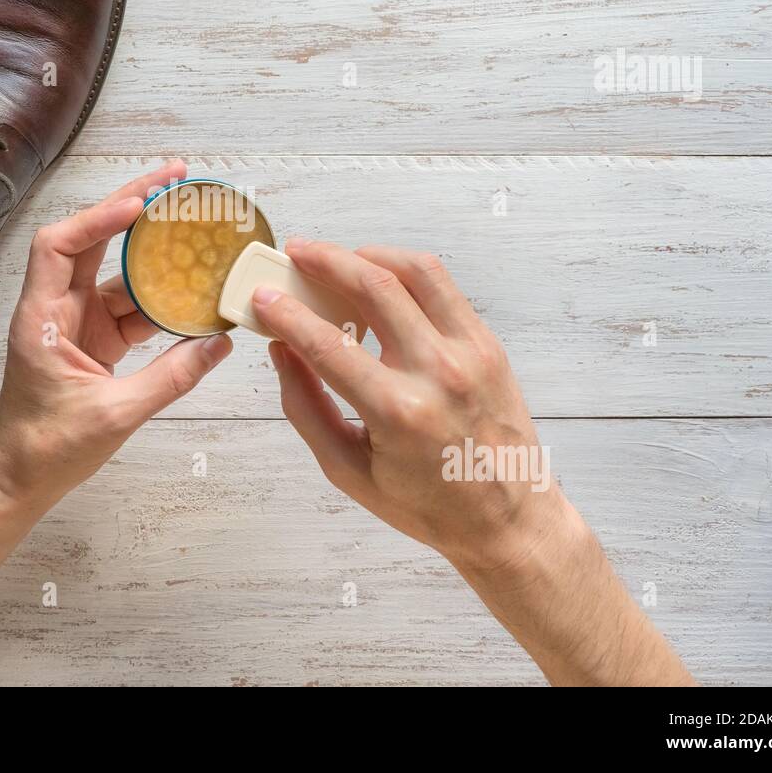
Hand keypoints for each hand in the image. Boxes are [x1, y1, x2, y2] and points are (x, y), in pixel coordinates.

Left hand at [0, 161, 233, 509]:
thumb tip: (218, 344)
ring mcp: (77, 324)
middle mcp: (57, 310)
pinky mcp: (94, 343)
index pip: (60, 246)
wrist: (19, 482)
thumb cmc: (46, 449)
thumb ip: (171, 377)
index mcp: (43, 318)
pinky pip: (131, 309)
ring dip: (152, 251)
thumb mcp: (115, 414)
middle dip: (131, 206)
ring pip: (118, 275)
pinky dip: (160, 299)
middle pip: (92, 241)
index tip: (140, 203)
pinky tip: (192, 287)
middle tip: (175, 176)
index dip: (98, 218)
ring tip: (192, 221)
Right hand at [255, 239, 564, 575]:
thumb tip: (280, 350)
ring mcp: (470, 352)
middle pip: (374, 286)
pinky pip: (443, 288)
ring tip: (337, 259)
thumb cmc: (427, 504)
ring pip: (416, 271)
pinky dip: (405, 273)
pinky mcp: (488, 344)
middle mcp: (438, 373)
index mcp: (398, 412)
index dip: (287, 313)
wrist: (509, 519)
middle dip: (325, 260)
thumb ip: (305, 407)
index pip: (327, 343)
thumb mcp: (347, 471)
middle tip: (294, 253)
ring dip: (369, 254)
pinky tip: (379, 279)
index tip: (262, 296)